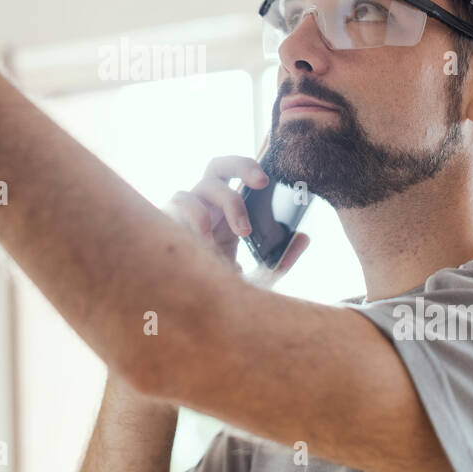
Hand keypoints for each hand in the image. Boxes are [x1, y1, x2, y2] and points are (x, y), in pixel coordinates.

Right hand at [163, 154, 309, 286]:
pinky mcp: (168, 218)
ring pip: (206, 184)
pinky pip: (182, 201)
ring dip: (229, 202)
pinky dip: (198, 216)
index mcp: (226, 210)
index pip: (237, 175)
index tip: (273, 178)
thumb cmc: (221, 286)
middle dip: (242, 165)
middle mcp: (206, 204)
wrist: (190, 306)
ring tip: (243, 232)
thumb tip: (304, 237)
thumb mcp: (257, 274)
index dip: (251, 167)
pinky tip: (210, 240)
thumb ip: (280, 259)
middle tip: (262, 182)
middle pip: (219, 166)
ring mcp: (186, 209)